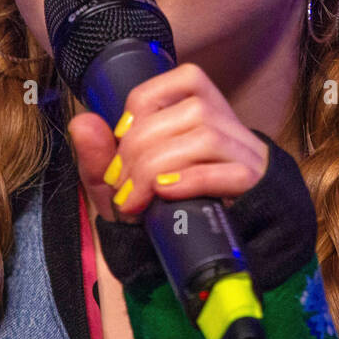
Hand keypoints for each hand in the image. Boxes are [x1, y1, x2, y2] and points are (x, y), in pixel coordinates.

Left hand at [67, 62, 270, 223]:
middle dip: (142, 147)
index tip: (120, 138)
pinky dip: (190, 179)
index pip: (187, 78)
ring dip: (160, 166)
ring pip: (207, 137)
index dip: (144, 104)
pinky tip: (165, 194)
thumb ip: (100, 157)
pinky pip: (230, 172)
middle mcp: (232, 128)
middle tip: (122, 186)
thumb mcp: (125, 186)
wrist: (205, 260)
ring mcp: (249, 157)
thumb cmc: (165, 211)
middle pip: (192, 111)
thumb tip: (82, 122)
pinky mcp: (257, 188)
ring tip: (138, 199)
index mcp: (206, 113)